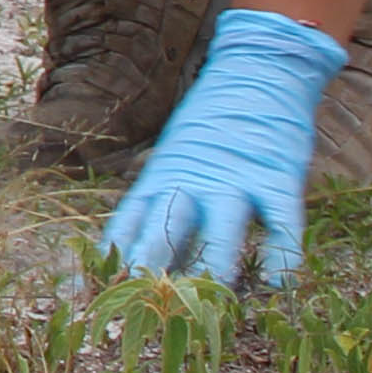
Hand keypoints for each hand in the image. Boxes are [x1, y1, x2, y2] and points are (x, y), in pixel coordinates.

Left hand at [103, 9, 349, 285]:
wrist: (258, 71)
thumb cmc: (213, 130)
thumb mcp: (175, 161)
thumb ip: (160, 205)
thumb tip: (134, 256)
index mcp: (161, 178)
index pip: (126, 222)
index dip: (110, 259)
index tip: (89, 293)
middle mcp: (192, 180)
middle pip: (167, 226)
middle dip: (154, 264)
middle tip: (144, 301)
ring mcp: (236, 178)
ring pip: (222, 228)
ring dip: (215, 265)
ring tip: (210, 300)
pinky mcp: (278, 177)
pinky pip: (282, 222)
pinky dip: (281, 254)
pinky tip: (277, 283)